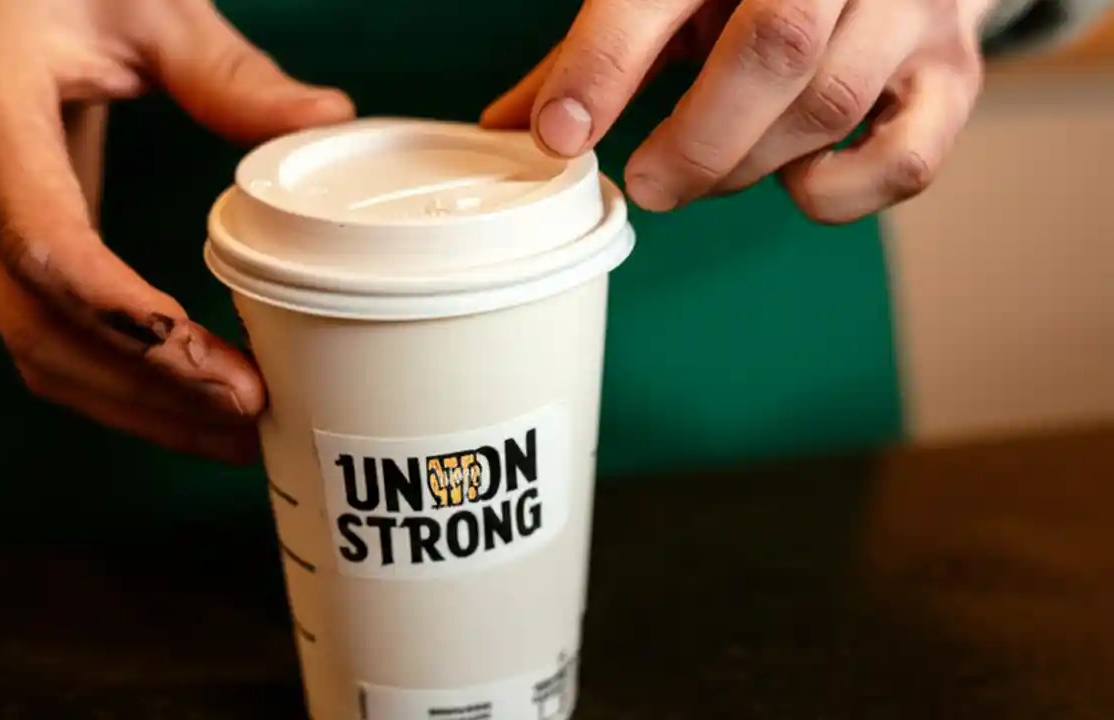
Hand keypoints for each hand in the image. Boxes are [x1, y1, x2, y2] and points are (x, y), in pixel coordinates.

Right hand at [0, 0, 354, 462]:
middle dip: (152, 394)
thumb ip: (227, 70)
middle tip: (254, 423)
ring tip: (235, 434)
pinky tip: (187, 398)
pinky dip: (116, 382)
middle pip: (44, 331)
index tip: (225, 373)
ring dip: (136, 408)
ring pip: (37, 352)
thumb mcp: (143, 3)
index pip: (49, 249)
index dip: (135, 325)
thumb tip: (326, 121)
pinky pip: (44, 335)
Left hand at [483, 0, 994, 222]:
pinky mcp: (951, 75)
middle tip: (648, 184)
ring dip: (749, 166)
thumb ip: (598, 53)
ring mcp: (908, 9)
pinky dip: (837, 193)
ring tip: (700, 177)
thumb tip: (509, 127)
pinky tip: (795, 175)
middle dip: (696, 139)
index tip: (558, 138)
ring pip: (832, 105)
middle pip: (773, 46)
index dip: (603, 65)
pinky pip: (905, 159)